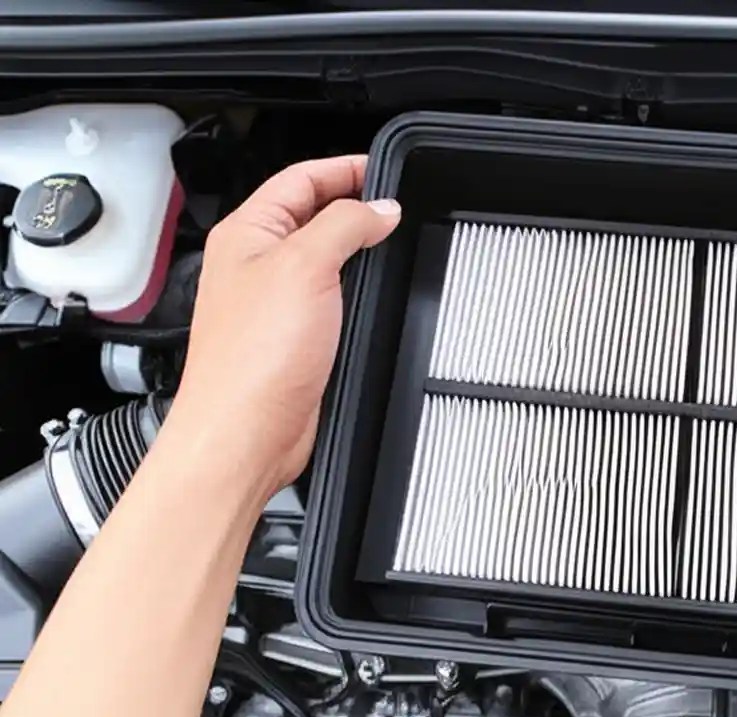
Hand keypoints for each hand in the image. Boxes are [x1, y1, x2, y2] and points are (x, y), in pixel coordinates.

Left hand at [163, 155, 400, 495]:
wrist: (245, 432)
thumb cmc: (251, 359)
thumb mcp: (305, 266)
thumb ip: (346, 225)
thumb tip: (380, 208)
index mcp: (246, 233)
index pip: (299, 178)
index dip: (343, 169)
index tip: (384, 170)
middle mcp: (255, 263)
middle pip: (311, 214)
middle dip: (354, 206)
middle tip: (394, 206)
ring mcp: (274, 300)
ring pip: (322, 255)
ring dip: (355, 247)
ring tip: (388, 241)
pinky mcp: (293, 336)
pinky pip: (328, 296)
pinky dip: (353, 287)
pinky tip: (371, 291)